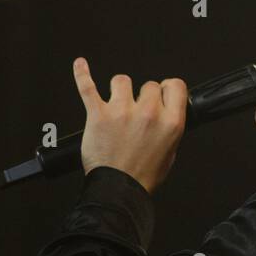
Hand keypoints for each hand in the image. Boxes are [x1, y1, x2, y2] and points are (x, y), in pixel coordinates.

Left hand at [71, 57, 186, 194]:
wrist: (119, 190)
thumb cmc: (142, 176)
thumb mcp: (171, 152)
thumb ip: (169, 127)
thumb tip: (166, 112)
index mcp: (170, 123)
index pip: (175, 86)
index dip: (168, 88)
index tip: (162, 92)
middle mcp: (148, 114)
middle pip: (148, 84)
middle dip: (142, 96)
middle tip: (136, 112)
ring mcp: (122, 112)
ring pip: (122, 80)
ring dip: (119, 90)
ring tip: (116, 103)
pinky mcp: (98, 115)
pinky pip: (88, 87)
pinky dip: (82, 74)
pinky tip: (80, 65)